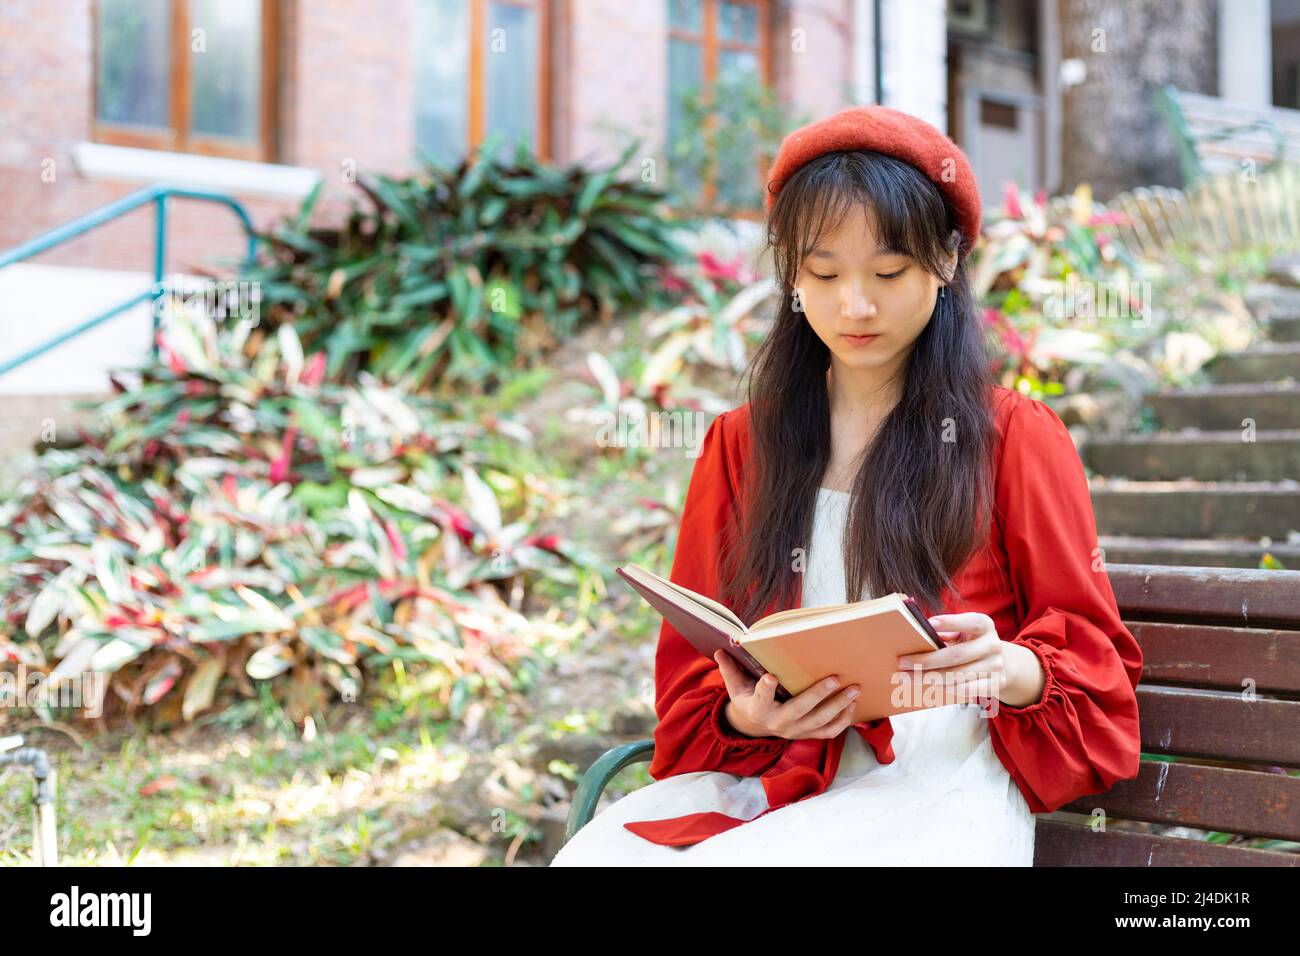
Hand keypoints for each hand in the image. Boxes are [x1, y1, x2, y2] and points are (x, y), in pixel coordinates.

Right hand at [714, 649, 859, 739]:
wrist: (755, 727)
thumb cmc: (747, 699)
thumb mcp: (735, 686)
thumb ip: (730, 669)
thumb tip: (720, 649)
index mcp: (758, 709)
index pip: (760, 698)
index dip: (765, 689)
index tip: (770, 676)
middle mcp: (778, 723)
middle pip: (800, 710)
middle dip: (818, 695)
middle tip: (835, 678)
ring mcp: (796, 731)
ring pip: (820, 721)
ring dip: (839, 706)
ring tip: (854, 689)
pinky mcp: (808, 735)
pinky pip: (830, 732)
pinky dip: (844, 720)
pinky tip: (852, 705)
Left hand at [896, 612, 1007, 704]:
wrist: (998, 662)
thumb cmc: (970, 643)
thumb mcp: (962, 632)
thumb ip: (944, 632)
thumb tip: (913, 635)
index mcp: (984, 625)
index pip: (970, 622)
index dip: (950, 622)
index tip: (929, 623)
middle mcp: (993, 644)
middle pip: (956, 655)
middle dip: (926, 661)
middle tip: (902, 663)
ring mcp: (996, 666)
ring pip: (957, 676)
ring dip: (929, 678)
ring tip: (908, 678)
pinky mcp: (995, 684)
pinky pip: (965, 690)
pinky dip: (945, 688)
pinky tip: (928, 686)